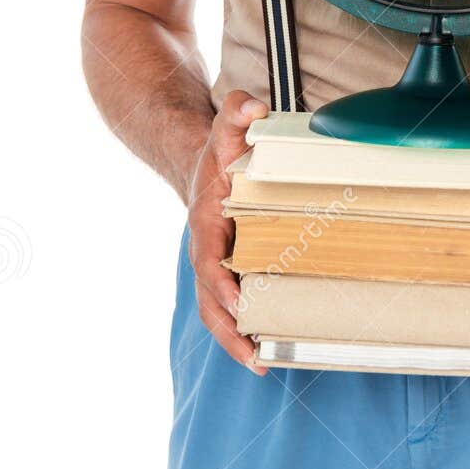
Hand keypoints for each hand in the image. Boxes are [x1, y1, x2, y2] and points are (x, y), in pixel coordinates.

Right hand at [186, 90, 269, 373]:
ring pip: (219, 312)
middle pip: (211, 300)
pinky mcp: (229, 274)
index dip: (221, 283)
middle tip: (256, 358)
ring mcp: (216, 267)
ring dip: (237, 341)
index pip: (209, 259)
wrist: (200, 167)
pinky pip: (232, 307)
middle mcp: (207, 251)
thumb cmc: (219, 153)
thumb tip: (254, 104)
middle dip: (230, 331)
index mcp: (205, 223)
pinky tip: (269, 349)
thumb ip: (238, 111)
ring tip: (264, 365)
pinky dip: (245, 330)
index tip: (238, 302)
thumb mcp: (227, 127)